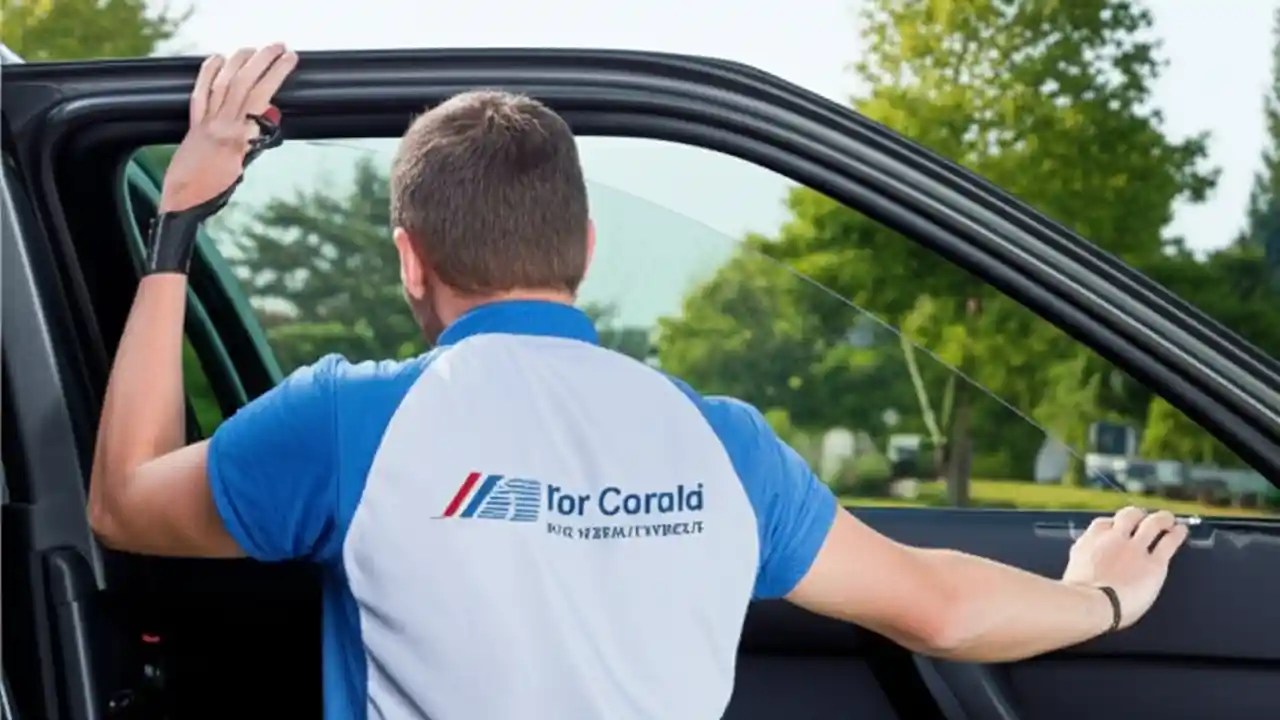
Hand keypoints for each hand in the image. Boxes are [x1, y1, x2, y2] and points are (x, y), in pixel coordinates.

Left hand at [159, 44, 298, 212]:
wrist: (182, 197)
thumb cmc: (213, 189)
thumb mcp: (239, 167)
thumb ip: (250, 142)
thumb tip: (264, 119)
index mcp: (236, 136)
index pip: (260, 97)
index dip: (275, 74)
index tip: (289, 60)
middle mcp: (220, 123)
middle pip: (243, 82)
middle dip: (262, 61)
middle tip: (278, 48)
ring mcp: (205, 121)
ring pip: (222, 82)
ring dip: (239, 62)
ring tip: (254, 50)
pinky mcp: (193, 122)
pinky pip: (200, 92)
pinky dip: (207, 73)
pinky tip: (217, 60)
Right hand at [1062, 507, 1188, 629]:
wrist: (1090, 605)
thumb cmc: (1077, 599)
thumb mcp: (1073, 573)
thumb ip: (1083, 565)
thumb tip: (1084, 570)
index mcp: (1089, 543)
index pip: (1103, 524)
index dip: (1113, 524)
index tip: (1117, 527)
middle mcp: (1113, 540)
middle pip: (1128, 516)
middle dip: (1137, 515)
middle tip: (1143, 517)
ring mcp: (1135, 550)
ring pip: (1152, 523)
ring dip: (1162, 518)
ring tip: (1168, 518)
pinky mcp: (1154, 564)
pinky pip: (1169, 542)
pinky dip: (1177, 534)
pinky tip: (1181, 531)